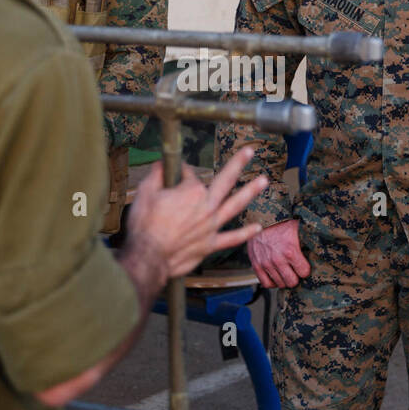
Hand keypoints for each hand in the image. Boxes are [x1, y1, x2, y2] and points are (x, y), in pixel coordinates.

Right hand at [124, 147, 266, 280]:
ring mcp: (211, 226)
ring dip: (251, 192)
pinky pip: (232, 238)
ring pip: (235, 205)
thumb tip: (162, 163)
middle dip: (238, 164)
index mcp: (191, 191)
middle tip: (249, 152)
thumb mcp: (145, 192)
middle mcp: (206, 206)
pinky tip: (257, 227)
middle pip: (225, 181)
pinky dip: (245, 233)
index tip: (172, 174)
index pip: (190, 175)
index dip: (180, 173)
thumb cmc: (145, 225)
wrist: (149, 257)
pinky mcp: (210, 244)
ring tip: (264, 181)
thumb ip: (157, 175)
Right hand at [246, 219, 310, 288]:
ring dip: (284, 279)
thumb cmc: (281, 223)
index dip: (305, 269)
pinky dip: (272, 282)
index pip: (304, 273)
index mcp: (290, 251)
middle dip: (295, 277)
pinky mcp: (256, 264)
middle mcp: (277, 259)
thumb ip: (309, 238)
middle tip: (295, 270)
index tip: (303, 265)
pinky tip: (276, 275)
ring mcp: (266, 263)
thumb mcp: (298, 228)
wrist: (261, 219)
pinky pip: (265, 283)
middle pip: (291, 282)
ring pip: (280, 284)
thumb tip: (325, 242)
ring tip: (286, 271)